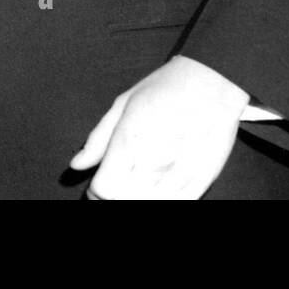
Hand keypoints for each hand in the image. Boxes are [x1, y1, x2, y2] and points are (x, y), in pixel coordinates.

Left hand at [69, 55, 247, 199]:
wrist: (211, 83)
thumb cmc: (164, 88)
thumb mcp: (124, 103)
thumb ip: (99, 138)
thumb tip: (77, 165)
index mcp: (129, 139)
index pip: (103, 190)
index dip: (95, 191)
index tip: (97, 184)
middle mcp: (152, 161)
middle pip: (120, 201)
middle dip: (111, 197)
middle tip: (115, 184)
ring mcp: (177, 175)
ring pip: (147, 205)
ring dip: (134, 198)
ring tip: (136, 184)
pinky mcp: (199, 183)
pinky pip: (174, 206)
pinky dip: (160, 201)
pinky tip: (157, 188)